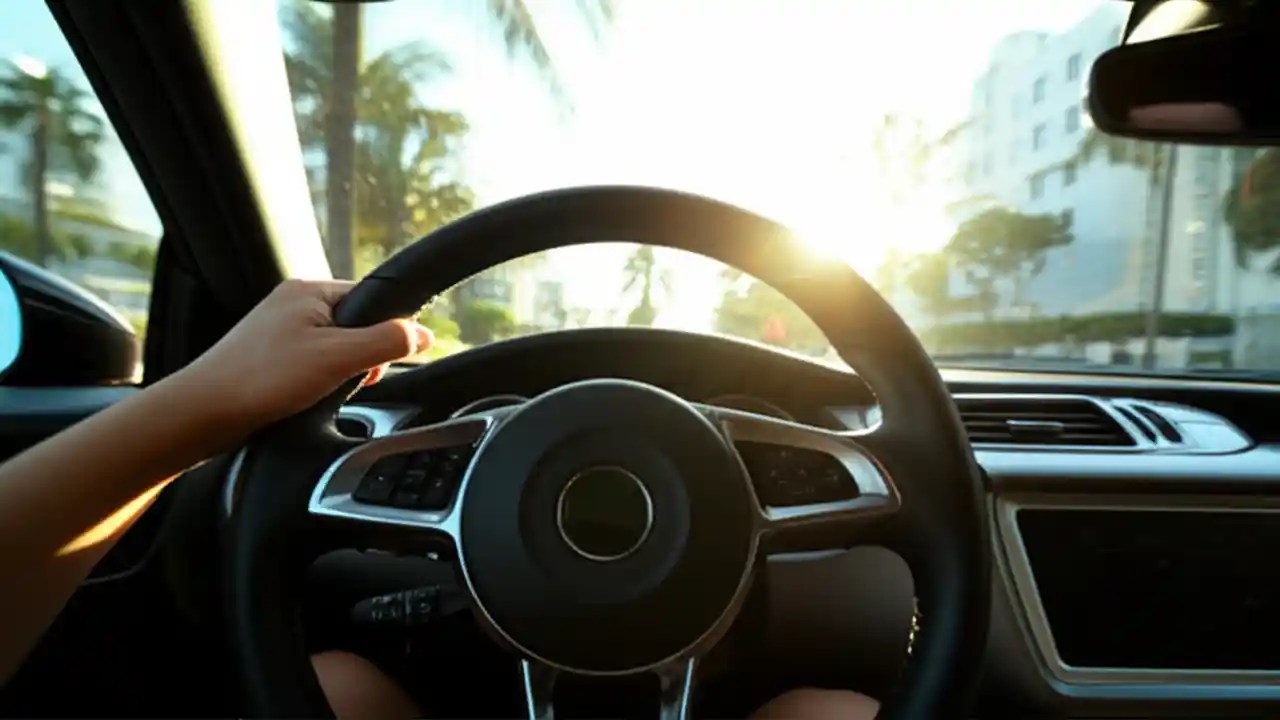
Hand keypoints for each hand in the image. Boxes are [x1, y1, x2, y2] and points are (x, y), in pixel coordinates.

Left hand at [176, 280, 431, 426]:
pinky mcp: (271, 356)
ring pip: (337, 348)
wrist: (203, 413)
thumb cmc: (261, 380)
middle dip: (362, 357)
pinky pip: (316, 363)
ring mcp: (280, 330)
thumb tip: (423, 334)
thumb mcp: (338, 358)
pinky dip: (320, 382)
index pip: (373, 300)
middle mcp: (294, 303)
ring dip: (341, 372)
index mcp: (310, 290)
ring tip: (320, 390)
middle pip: (358, 325)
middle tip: (346, 379)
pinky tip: (307, 397)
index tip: (379, 362)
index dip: (387, 332)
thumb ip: (387, 342)